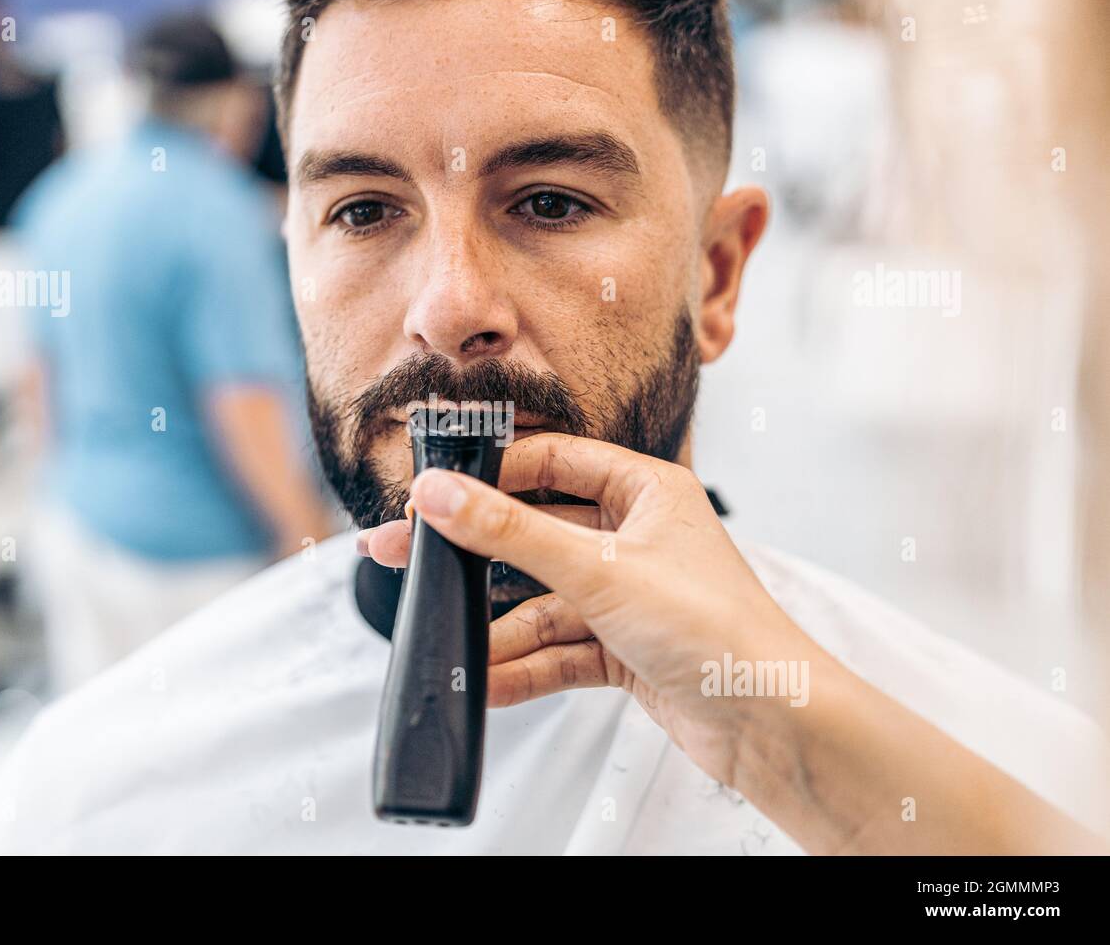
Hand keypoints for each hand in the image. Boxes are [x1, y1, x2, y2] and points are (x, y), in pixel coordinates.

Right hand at [357, 432, 829, 786]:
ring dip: (502, 630)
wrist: (772, 723)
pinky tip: (491, 682)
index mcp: (646, 491)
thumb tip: (443, 492)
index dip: (492, 474)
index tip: (437, 492)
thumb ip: (512, 531)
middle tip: (413, 557)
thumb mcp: (600, 569)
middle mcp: (638, 537)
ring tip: (457, 647)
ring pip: (545, 601)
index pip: (553, 461)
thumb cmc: (720, 629)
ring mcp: (631, 595)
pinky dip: (527, 667)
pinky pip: (561, 649)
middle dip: (478, 557)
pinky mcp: (627, 647)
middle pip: (538, 534)